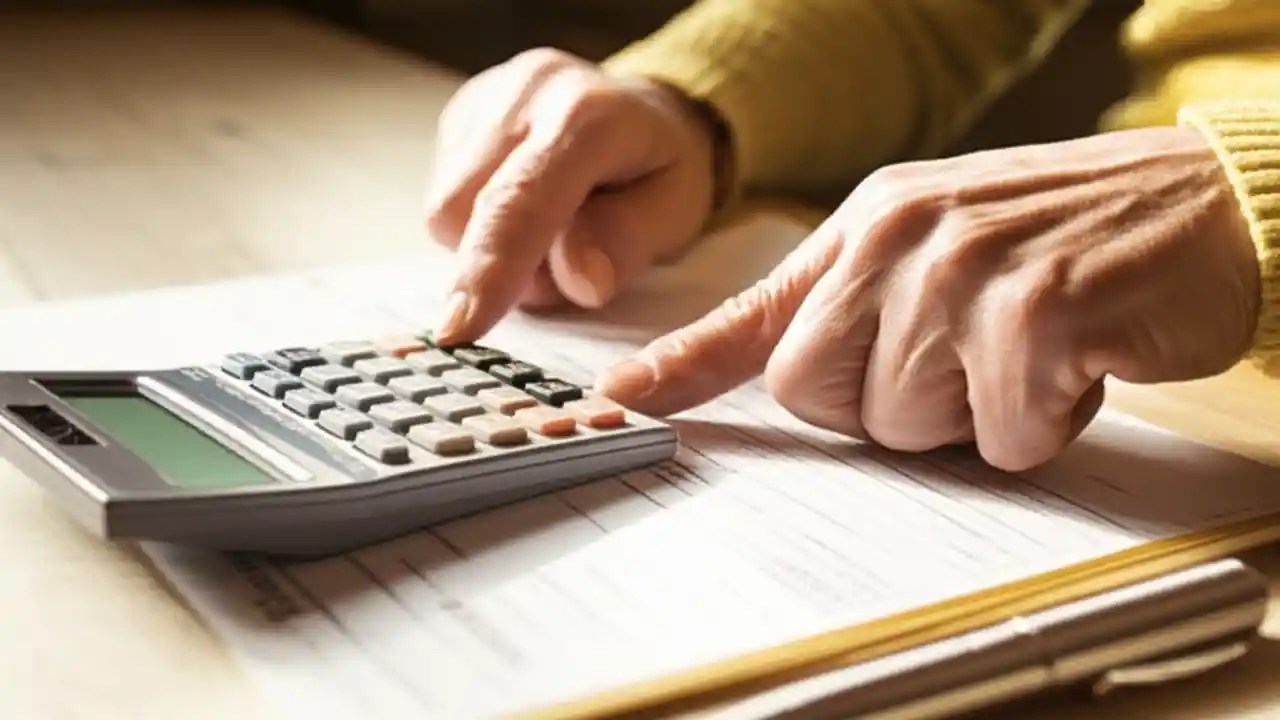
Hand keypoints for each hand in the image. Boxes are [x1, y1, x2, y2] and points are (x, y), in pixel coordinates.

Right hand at [426, 48, 718, 343]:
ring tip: (546, 230)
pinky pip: (443, 195)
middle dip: (497, 263)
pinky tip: (522, 207)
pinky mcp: (458, 115)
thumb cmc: (659, 166)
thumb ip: (625, 242)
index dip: (491, 267)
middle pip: (462, 209)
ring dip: (488, 246)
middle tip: (559, 262)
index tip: (461, 328)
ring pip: (446, 210)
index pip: (523, 198)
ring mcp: (484, 98)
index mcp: (589, 115)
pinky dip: (478, 224)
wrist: (642, 109)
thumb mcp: (674, 211)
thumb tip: (577, 279)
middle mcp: (526, 94)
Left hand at [597, 127, 1259, 470]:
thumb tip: (781, 371)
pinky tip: (1072, 363)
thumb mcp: (939, 243)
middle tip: (961, 360)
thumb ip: (856, 302)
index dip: (680, 367)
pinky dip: (1038, 425)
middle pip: (813, 392)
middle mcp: (902, 236)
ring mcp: (964, 269)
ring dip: (970, 417)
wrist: (1202, 206)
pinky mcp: (1032, 312)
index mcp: (868, 223)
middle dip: (885, 407)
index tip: (616, 404)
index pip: (753, 311)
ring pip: (901, 423)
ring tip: (1025, 351)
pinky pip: (997, 437)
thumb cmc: (1064, 237)